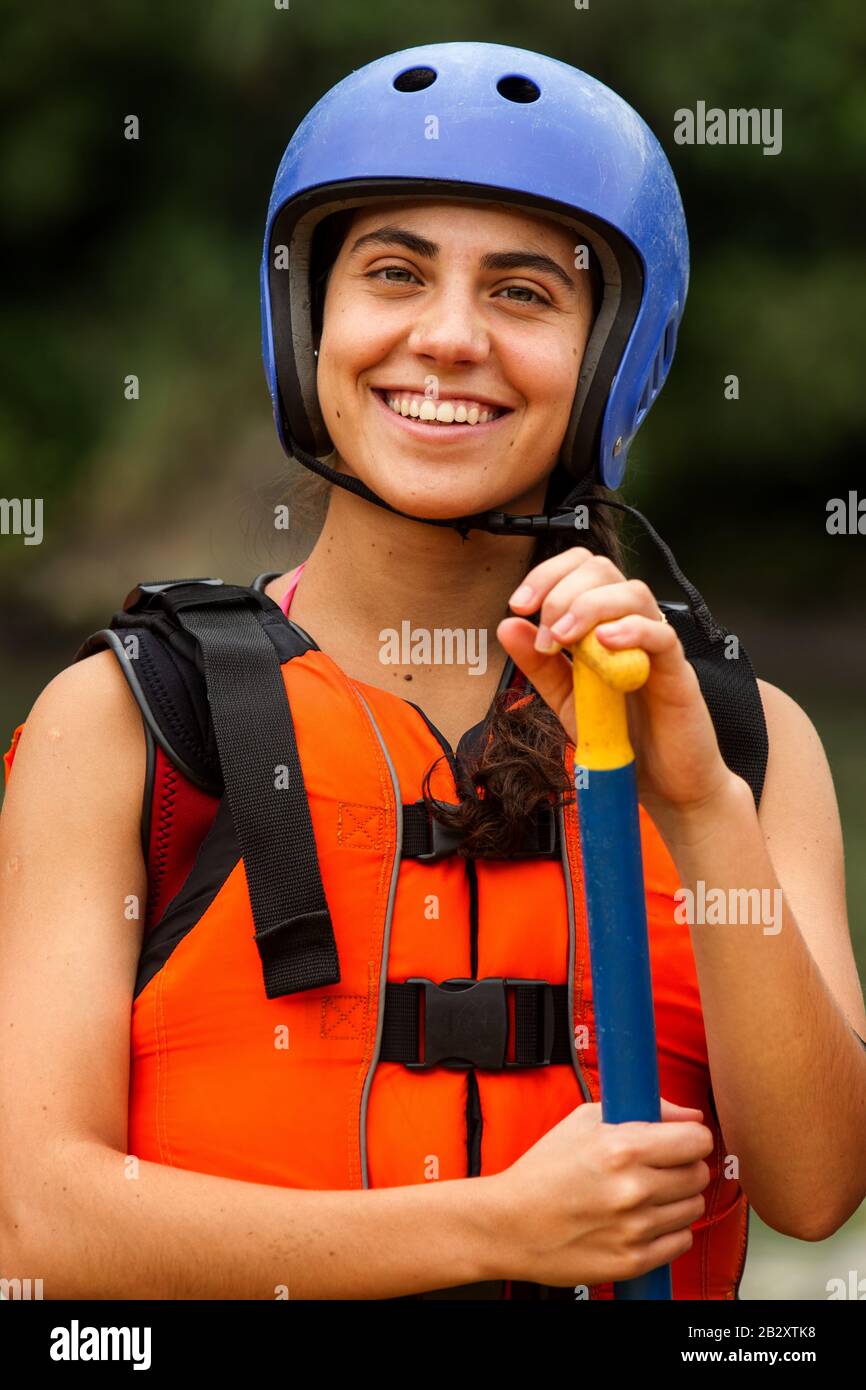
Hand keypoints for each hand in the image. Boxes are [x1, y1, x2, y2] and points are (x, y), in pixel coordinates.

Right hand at [482, 1099, 711, 1288]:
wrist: (509, 1224)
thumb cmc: (543, 1170)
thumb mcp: (584, 1121)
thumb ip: (646, 1111)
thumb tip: (692, 1118)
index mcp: (622, 1148)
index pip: (697, 1141)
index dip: (692, 1138)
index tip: (681, 1141)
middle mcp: (634, 1189)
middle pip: (699, 1174)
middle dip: (684, 1167)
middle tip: (659, 1167)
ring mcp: (635, 1229)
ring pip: (693, 1208)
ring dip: (677, 1199)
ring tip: (645, 1194)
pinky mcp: (633, 1261)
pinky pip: (680, 1241)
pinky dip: (668, 1230)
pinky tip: (641, 1220)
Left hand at [497, 548, 738, 823]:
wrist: (660, 784)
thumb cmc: (622, 737)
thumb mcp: (566, 699)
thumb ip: (539, 664)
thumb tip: (507, 625)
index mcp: (603, 624)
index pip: (580, 569)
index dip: (547, 574)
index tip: (520, 604)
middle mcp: (631, 625)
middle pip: (603, 570)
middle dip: (562, 591)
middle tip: (546, 634)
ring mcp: (657, 646)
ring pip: (633, 592)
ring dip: (590, 607)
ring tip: (565, 638)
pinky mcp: (679, 673)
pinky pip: (662, 635)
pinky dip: (631, 631)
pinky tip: (605, 644)